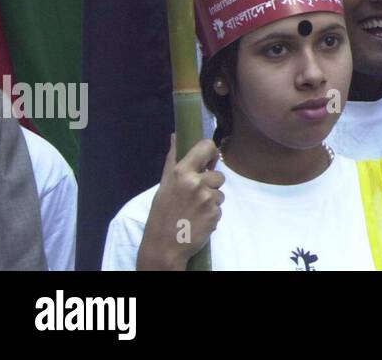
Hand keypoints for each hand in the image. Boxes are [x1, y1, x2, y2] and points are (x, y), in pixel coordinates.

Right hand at [137, 135, 223, 270]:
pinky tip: (198, 220)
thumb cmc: (162, 214)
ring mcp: (207, 198)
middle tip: (193, 197)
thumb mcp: (164, 184)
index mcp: (181, 172)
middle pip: (218, 174)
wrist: (163, 246)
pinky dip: (212, 213)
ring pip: (220, 192)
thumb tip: (175, 135)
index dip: (210, 152)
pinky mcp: (215, 214)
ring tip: (194, 210)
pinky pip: (220, 208)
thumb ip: (173, 159)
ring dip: (211, 200)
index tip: (208, 160)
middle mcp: (196, 182)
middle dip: (210, 184)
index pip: (206, 146)